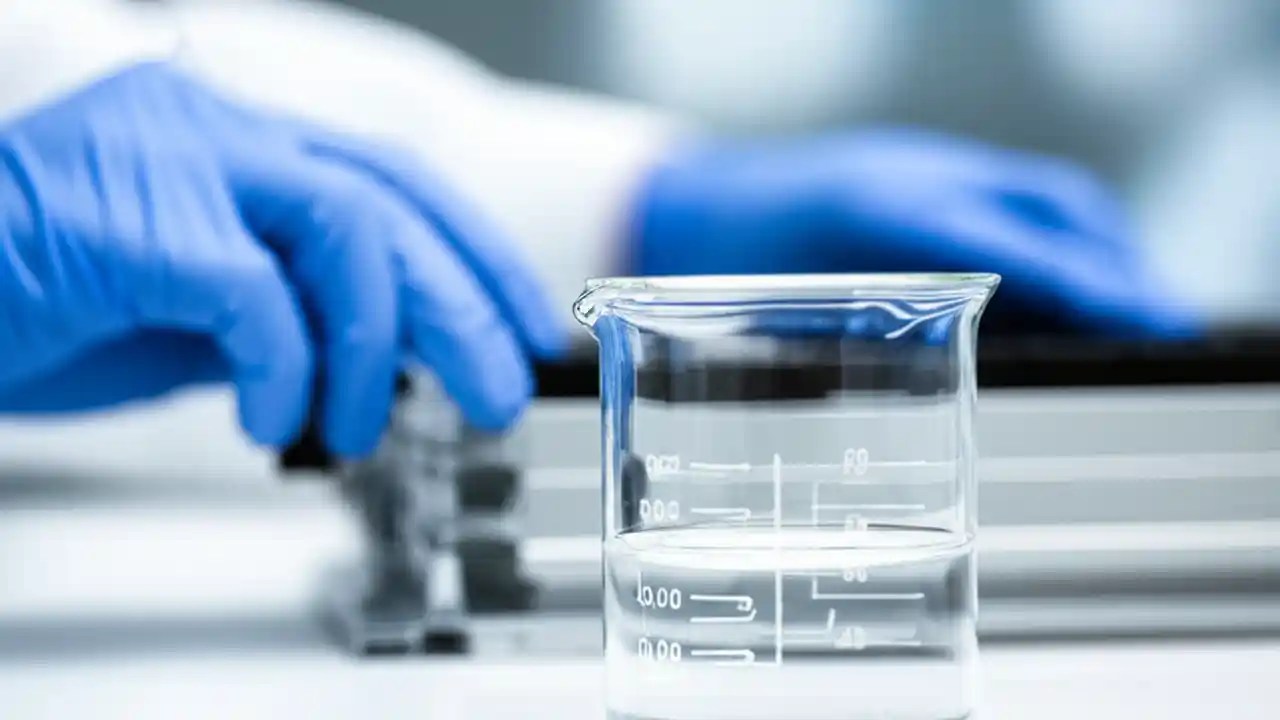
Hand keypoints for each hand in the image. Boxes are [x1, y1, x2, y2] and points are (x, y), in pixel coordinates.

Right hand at [0, 62, 563, 455]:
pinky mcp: (135, 214)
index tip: (519, 323)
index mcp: (240, 148)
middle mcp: (219, 131)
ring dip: (382, 343)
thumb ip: (288, 317)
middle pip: (392, 200)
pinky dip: (286, 370)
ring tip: (370, 421)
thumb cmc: (36, 302)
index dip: (473, 253)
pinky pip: (255, 294)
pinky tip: (275, 423)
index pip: (395, 183)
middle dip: (466, 303)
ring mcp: (177, 158)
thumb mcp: (197, 318)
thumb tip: (383, 353)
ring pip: (349, 227)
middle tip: (501, 388)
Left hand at [633, 128, 1195, 336]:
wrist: (676, 205)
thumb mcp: (772, 325)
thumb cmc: (712, 271)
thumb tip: (931, 404)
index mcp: (876, 215)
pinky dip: (1045, 244)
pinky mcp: (912, 177)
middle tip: (1156, 328)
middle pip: (1051, 211)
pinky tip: (1049, 292)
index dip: (1090, 290)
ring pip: (1035, 201)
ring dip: (1090, 252)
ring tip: (1122, 314)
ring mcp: (914, 169)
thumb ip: (843, 361)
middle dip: (1115, 268)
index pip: (1012, 248)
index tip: (1151, 328)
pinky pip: (1001, 201)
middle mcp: (909, 180)